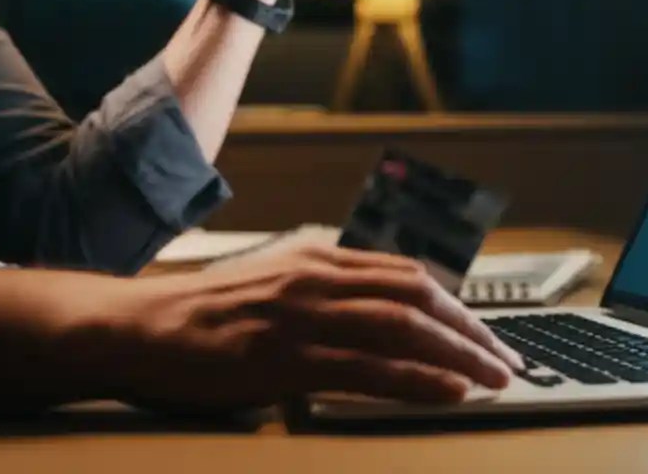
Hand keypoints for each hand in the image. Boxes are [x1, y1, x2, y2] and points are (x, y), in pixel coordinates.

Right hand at [117, 242, 523, 407]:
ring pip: (402, 328)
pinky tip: (447, 390)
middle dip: (471, 329)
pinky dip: (416, 379)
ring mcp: (301, 316)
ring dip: (457, 354)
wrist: (141, 325)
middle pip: (417, 296)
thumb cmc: (207, 312)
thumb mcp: (276, 282)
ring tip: (493, 377)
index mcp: (318, 257)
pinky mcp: (283, 358)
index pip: (407, 275)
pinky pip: (366, 368)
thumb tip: (382, 311)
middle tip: (506, 358)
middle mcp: (317, 278)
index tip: (487, 332)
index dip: (458, 305)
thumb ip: (327, 290)